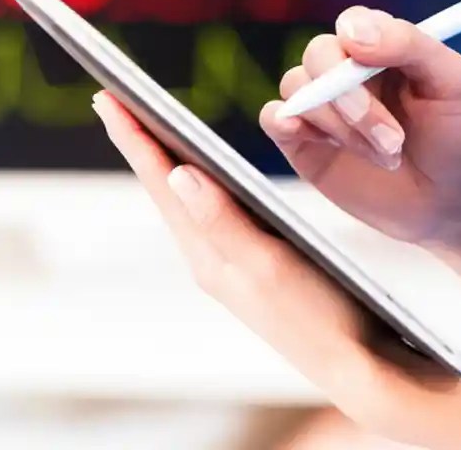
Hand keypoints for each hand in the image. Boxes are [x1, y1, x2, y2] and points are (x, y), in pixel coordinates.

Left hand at [92, 92, 458, 441]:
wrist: (355, 365)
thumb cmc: (320, 317)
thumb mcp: (269, 265)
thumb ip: (222, 221)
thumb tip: (179, 173)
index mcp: (208, 254)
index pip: (162, 182)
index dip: (134, 135)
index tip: (105, 95)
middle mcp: (210, 259)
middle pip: (165, 189)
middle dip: (139, 141)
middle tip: (111, 99)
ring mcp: (228, 266)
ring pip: (185, 203)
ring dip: (163, 161)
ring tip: (145, 128)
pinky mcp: (251, 268)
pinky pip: (210, 216)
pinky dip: (198, 185)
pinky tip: (202, 177)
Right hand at [259, 6, 460, 264]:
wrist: (450, 205)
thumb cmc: (455, 140)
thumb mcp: (451, 83)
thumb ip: (410, 44)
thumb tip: (353, 32)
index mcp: (383, 48)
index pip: (352, 24)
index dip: (354, 36)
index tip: (367, 57)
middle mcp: (346, 72)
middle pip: (318, 55)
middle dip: (352, 99)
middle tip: (393, 139)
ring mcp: (322, 106)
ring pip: (298, 88)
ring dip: (341, 126)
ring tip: (386, 156)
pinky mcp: (302, 141)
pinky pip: (273, 117)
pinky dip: (287, 124)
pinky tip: (323, 143)